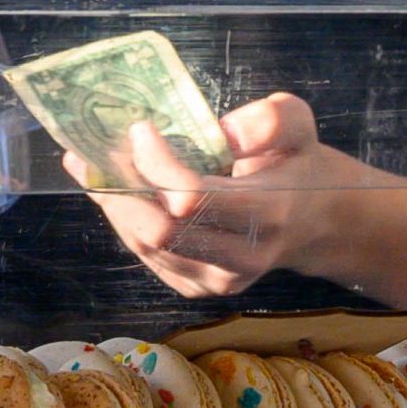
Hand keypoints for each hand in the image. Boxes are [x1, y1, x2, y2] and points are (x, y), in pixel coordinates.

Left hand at [68, 92, 347, 297]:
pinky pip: (146, 255)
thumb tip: (223, 133)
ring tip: (92, 163)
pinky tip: (115, 189)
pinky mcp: (196, 287)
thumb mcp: (299, 125)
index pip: (194, 198)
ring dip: (114, 202)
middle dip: (122, 187)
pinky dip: (125, 219)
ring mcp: (216, 281)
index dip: (157, 165)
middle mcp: (240, 259)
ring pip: (145, 245)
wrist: (314, 222)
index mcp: (268, 215)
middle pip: (160, 231)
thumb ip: (270, 120)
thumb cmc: (299, 164)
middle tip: (100, 148)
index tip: (140, 129)